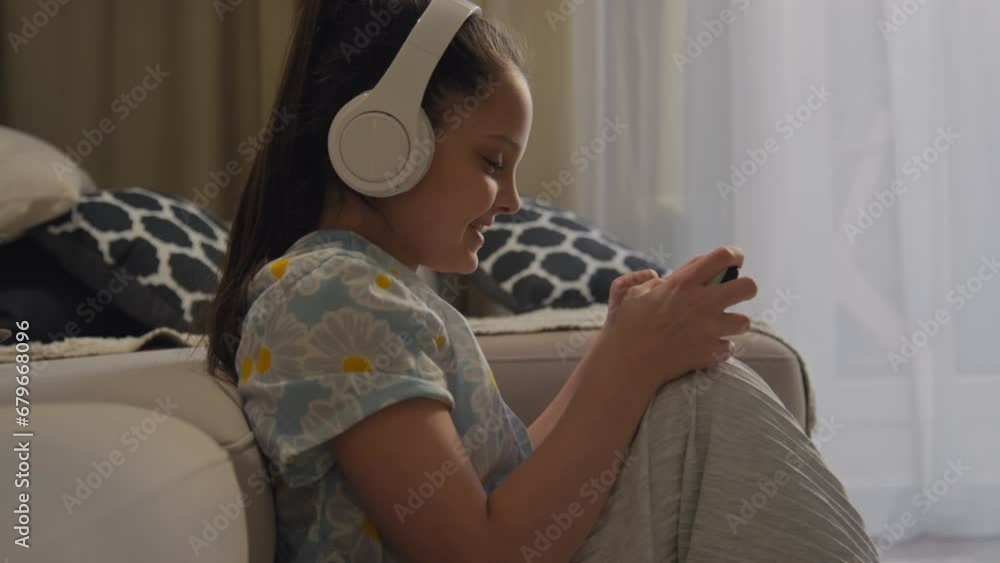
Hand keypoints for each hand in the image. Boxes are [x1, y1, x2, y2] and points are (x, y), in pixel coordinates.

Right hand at [599, 247, 757, 388]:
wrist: (629, 363)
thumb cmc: (627, 325)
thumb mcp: (631, 292)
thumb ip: (647, 280)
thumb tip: (659, 278)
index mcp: (684, 283)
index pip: (721, 257)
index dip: (735, 254)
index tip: (736, 259)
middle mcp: (702, 303)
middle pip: (748, 287)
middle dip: (746, 288)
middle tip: (736, 293)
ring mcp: (709, 329)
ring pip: (745, 321)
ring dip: (734, 323)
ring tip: (720, 325)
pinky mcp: (710, 352)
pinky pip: (729, 348)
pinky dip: (720, 349)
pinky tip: (706, 347)